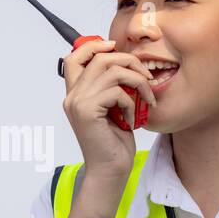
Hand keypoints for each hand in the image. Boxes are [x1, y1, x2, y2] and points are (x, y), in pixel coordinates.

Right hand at [61, 39, 155, 180]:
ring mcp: (77, 103)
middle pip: (99, 58)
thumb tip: (125, 64)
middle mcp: (72, 96)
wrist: (110, 171)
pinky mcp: (87, 111)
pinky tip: (132, 119)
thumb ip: (111, 87)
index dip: (94, 46)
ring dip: (137, 81)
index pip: (74, 57)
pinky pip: (117, 91)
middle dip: (129, 61)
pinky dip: (132, 103)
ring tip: (146, 97)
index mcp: (75, 94)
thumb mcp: (112, 109)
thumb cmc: (114, 143)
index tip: (115, 47)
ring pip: (112, 71)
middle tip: (146, 76)